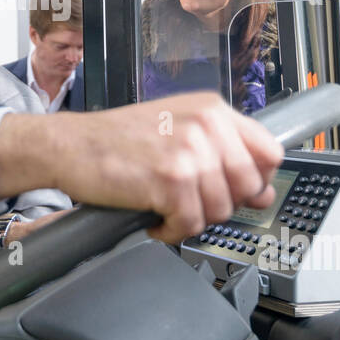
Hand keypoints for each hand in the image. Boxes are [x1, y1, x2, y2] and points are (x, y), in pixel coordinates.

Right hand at [0, 92, 283, 245]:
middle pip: (249, 186)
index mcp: (212, 109)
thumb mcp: (178, 130)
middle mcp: (206, 124)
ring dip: (191, 219)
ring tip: (165, 207)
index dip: (255, 180)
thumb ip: (224, 154)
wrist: (70, 145)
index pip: (269, 152)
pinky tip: (153, 217)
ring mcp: (190, 150)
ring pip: (221, 210)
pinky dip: (171, 231)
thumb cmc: (117, 139)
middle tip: (189, 201)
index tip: (234, 190)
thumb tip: (263, 192)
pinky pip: (192, 224)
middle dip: (220, 204)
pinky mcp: (171, 178)